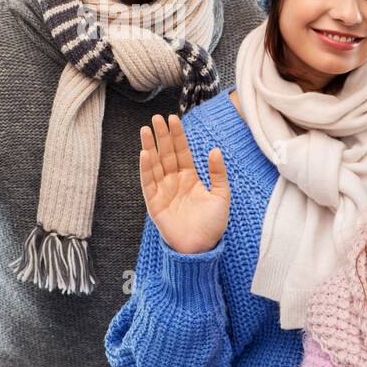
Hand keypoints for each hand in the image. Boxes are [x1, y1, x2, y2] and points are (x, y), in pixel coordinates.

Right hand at [139, 114, 229, 254]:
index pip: (182, 151)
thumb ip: (217, 173)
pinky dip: (145, 168)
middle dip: (161, 136)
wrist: (201, 248)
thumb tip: (215, 150)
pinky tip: (144, 154)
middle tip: (156, 117)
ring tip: (146, 129)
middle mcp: (174, 181)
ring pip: (154, 164)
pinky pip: (148, 183)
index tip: (173, 118)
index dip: (177, 136)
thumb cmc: (212, 224)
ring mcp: (163, 191)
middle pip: (166, 154)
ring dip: (150, 147)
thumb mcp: (221, 196)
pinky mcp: (154, 203)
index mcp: (190, 178)